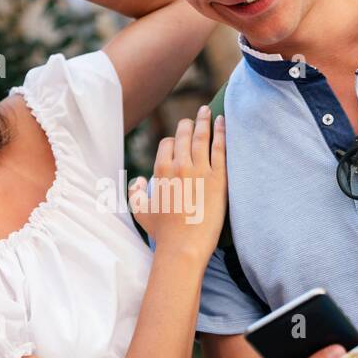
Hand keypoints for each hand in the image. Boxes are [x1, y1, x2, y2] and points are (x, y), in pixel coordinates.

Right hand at [129, 105, 225, 263]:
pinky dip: (221, 132)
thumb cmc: (162, 233)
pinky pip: (220, 148)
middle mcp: (180, 166)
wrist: (184, 247)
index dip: (172, 141)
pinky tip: (222, 121)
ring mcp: (200, 170)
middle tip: (194, 116)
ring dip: (204, 120)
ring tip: (206, 110)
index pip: (167, 144)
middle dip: (188, 123)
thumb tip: (139, 179)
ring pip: (202, 137)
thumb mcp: (140, 211)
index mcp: (161, 171)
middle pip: (184, 135)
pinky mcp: (218, 178)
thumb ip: (135, 192)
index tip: (178, 141)